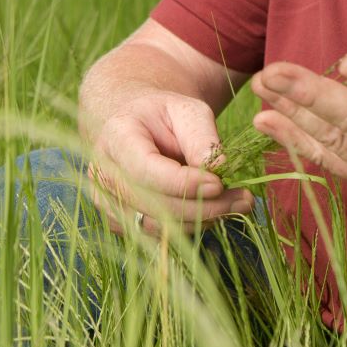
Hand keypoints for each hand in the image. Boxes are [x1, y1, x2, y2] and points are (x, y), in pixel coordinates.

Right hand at [84, 91, 257, 236]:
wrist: (138, 126)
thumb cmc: (164, 116)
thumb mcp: (187, 111)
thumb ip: (201, 137)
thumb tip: (219, 169)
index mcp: (116, 138)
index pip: (146, 170)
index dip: (183, 183)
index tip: (219, 184)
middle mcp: (103, 174)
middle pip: (154, 204)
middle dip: (203, 206)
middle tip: (244, 199)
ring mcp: (107, 202)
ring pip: (158, 226)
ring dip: (202, 220)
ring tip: (236, 204)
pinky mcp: (119, 222)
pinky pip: (158, 235)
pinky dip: (191, 226)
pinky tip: (213, 210)